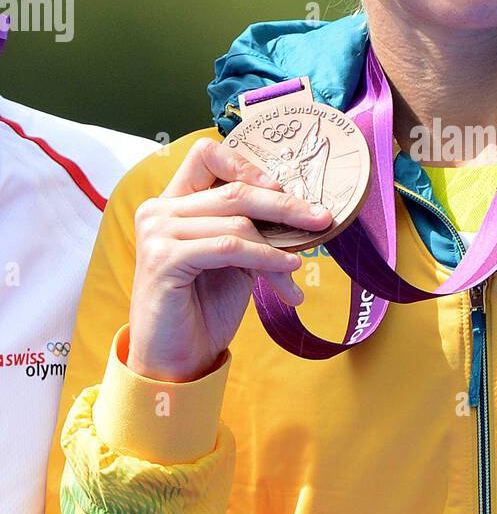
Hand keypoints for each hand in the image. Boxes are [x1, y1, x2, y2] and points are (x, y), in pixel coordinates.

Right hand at [127, 137, 331, 381]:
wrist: (176, 359)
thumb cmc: (204, 308)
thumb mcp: (235, 260)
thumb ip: (253, 230)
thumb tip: (303, 213)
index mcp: (173, 202)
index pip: (207, 154)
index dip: (247, 165)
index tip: (282, 188)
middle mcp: (159, 209)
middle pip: (234, 189)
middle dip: (285, 204)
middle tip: (323, 218)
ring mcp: (157, 232)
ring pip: (237, 220)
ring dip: (279, 243)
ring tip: (302, 263)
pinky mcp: (163, 258)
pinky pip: (229, 247)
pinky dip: (266, 258)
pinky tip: (289, 270)